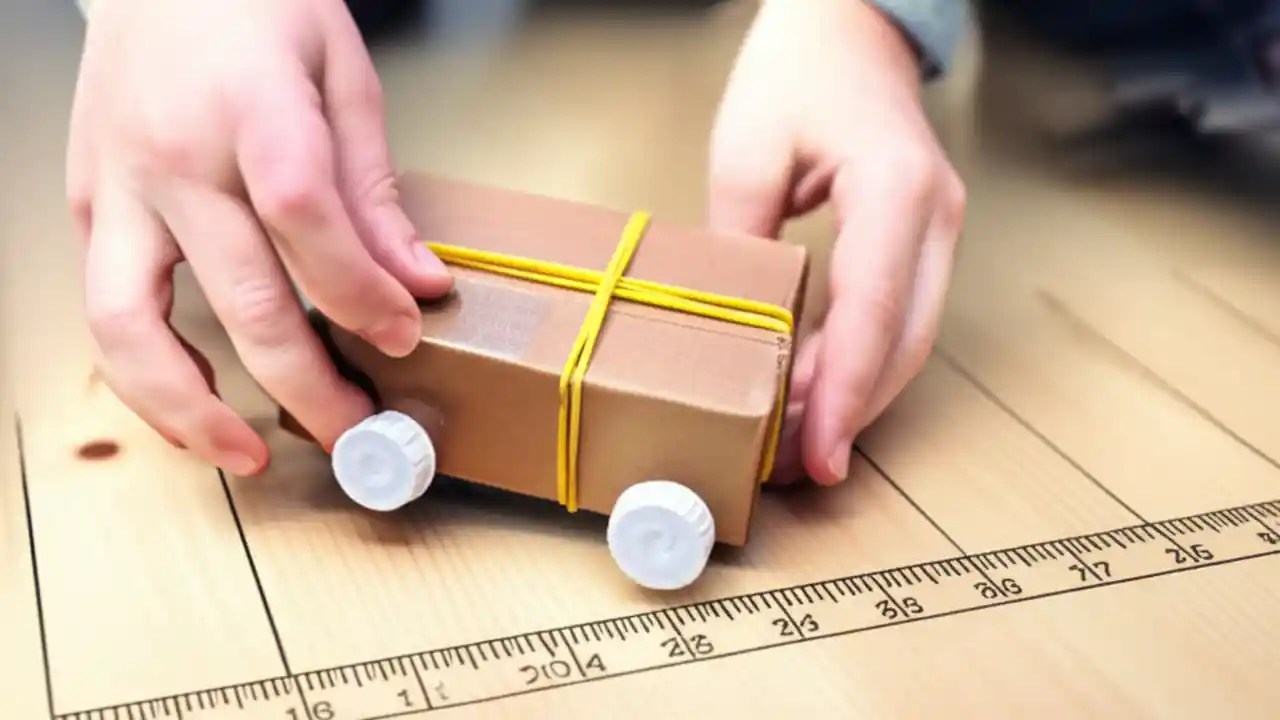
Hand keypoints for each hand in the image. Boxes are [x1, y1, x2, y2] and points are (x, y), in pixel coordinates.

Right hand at [67, 0, 452, 474]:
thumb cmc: (254, 8)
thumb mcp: (340, 74)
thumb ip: (373, 187)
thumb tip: (419, 282)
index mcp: (249, 107)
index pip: (305, 218)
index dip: (359, 292)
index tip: (404, 337)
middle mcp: (172, 157)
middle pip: (241, 296)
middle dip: (309, 382)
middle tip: (358, 432)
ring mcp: (116, 189)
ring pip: (132, 327)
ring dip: (194, 410)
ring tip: (248, 457)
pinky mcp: (86, 208)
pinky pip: (108, 310)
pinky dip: (146, 374)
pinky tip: (194, 408)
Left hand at [708, 0, 965, 484]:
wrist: (846, 24)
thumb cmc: (797, 71)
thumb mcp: (746, 154)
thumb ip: (743, 247)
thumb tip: (742, 334)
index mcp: (895, 188)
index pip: (874, 312)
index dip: (846, 393)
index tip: (819, 453)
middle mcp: (934, 215)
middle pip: (903, 341)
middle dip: (852, 412)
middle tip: (796, 467)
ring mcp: (937, 228)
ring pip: (908, 338)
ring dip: (858, 395)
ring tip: (799, 444)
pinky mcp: (920, 238)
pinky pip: (898, 316)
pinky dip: (860, 361)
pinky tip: (818, 392)